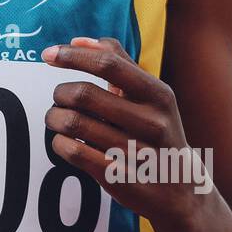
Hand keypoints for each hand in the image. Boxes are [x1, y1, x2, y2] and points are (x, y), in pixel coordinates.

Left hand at [41, 35, 205, 228]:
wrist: (183, 192)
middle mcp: (152, 122)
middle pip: (84, 94)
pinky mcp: (119, 179)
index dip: (73, 56)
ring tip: (56, 118)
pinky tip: (63, 141)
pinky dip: (59, 143)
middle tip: (58, 98)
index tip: (47, 54)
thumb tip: (79, 40)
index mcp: (158, 94)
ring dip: (55, 117)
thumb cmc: (158, 132)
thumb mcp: (152, 96)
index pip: (109, 64)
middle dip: (60, 93)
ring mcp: (137, 152)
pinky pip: (74, 152)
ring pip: (74, 124)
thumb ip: (119, 63)